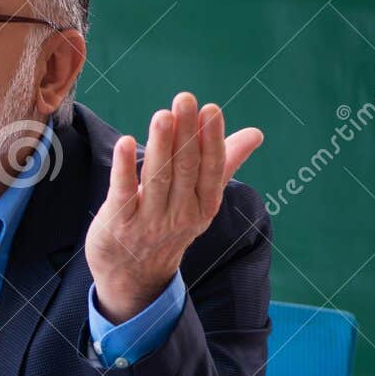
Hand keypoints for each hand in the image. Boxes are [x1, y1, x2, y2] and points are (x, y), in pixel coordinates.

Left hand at [85, 91, 262, 321]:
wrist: (133, 276)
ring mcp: (149, 221)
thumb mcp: (200, 200)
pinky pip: (123, 192)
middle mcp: (180, 215)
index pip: (211, 168)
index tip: (210, 109)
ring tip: (163, 116)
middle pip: (185, 169)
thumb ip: (224, 163)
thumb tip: (256, 133)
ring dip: (160, 145)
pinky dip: (124, 168)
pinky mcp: (118, 223)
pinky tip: (126, 143)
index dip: (211, 139)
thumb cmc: (168, 225)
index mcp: (203, 206)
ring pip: (158, 178)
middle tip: (185, 99)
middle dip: (186, 133)